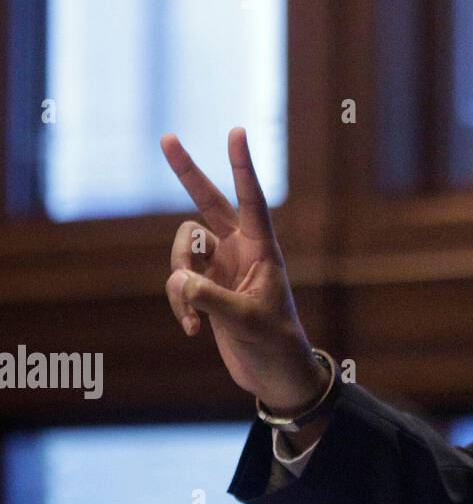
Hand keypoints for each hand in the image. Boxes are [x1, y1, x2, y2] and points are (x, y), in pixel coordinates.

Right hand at [161, 128, 327, 415]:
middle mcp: (240, 250)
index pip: (250, 198)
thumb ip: (210, 297)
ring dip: (178, 283)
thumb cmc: (274, 343)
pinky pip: (177, 283)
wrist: (273, 373)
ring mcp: (220, 268)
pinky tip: (192, 331)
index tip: (236, 131)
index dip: (241, 166)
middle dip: (187, 172)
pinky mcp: (205, 288)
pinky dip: (178, 305)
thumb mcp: (245, 320)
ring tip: (195, 317)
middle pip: (207, 202)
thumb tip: (179, 280)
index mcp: (262, 248)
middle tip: (167, 137)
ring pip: (181, 252)